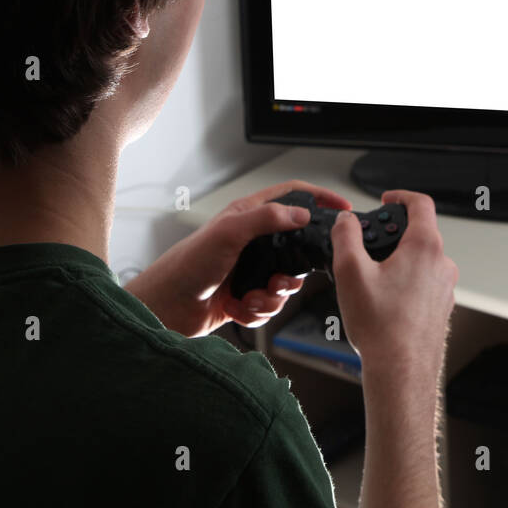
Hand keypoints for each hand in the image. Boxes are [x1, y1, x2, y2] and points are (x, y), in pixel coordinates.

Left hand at [123, 180, 352, 337]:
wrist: (165, 309)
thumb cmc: (187, 265)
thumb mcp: (228, 233)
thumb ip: (266, 218)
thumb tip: (301, 212)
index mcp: (248, 217)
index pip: (292, 196)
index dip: (318, 198)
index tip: (342, 208)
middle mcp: (252, 242)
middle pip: (296, 250)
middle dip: (293, 272)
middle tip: (281, 281)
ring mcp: (250, 271)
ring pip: (285, 284)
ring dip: (273, 297)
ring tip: (252, 298)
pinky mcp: (246, 297)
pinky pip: (271, 306)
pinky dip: (258, 311)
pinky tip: (239, 309)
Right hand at [330, 190, 457, 382]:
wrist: (401, 372)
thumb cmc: (381, 327)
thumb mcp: (350, 272)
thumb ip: (346, 237)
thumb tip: (346, 222)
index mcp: (425, 248)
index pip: (421, 204)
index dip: (401, 196)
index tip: (387, 200)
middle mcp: (442, 265)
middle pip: (419, 234)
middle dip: (392, 235)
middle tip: (367, 246)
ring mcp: (444, 288)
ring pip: (421, 261)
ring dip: (398, 261)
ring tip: (370, 280)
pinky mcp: (441, 308)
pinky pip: (423, 284)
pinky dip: (405, 283)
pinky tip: (383, 302)